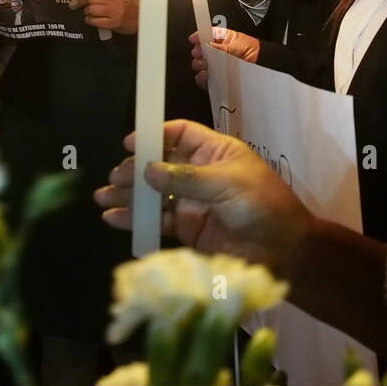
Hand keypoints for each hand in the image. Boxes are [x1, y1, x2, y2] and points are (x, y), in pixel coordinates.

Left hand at [69, 0, 139, 35]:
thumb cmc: (132, 4)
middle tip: (74, 3)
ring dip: (85, 11)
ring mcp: (115, 11)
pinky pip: (95, 21)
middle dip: (79, 0)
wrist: (143, 18)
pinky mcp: (113, 23)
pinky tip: (90, 19)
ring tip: (85, 11)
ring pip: (91, 9)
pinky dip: (89, 20)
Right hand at [94, 122, 312, 274]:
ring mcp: (193, 202)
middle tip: (115, 178)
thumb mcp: (226, 184)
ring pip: (154, 194)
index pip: (181, 134)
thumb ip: (185, 178)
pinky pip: (158, 221)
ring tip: (103, 198)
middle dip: (135, 169)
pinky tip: (115, 219)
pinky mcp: (188, 229)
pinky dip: (136, 221)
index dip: (156, 135)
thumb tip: (147, 169)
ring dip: (129, 196)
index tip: (130, 144)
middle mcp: (201, 174)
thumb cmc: (262, 206)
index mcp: (216, 152)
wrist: (284, 251)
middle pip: (161, 164)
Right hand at [189, 28, 258, 89]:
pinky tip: (206, 75)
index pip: (205, 35)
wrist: (263, 63)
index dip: (198, 37)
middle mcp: (216, 51)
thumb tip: (209, 46)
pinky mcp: (216, 77)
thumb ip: (223, 47)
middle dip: (198, 53)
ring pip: (200, 65)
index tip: (194, 40)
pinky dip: (202, 78)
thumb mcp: (238, 45)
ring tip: (205, 66)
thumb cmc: (254, 50)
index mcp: (221, 38)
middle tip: (200, 54)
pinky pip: (204, 79)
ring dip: (199, 65)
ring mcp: (215, 64)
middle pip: (200, 51)